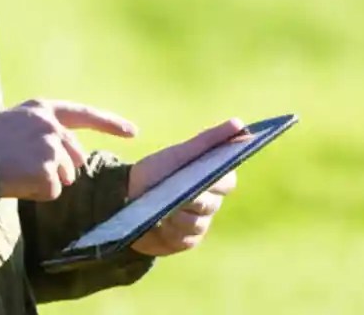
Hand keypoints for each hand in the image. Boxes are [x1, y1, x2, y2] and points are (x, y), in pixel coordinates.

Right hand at [0, 99, 136, 201]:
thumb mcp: (14, 124)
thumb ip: (43, 133)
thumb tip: (72, 161)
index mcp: (42, 109)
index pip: (84, 114)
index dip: (110, 123)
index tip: (132, 131)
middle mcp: (50, 125)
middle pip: (75, 157)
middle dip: (62, 171)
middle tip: (26, 170)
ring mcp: (51, 147)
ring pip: (65, 178)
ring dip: (45, 183)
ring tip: (14, 172)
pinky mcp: (47, 170)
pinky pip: (52, 193)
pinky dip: (36, 194)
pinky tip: (15, 182)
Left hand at [128, 118, 244, 256]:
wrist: (124, 200)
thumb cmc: (156, 173)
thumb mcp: (180, 154)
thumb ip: (209, 140)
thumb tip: (239, 123)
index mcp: (212, 177)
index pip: (227, 179)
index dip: (219, 179)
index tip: (207, 176)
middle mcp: (211, 202)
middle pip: (212, 202)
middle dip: (194, 197)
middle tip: (180, 193)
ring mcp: (200, 222)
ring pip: (198, 220)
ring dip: (180, 214)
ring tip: (163, 208)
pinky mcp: (187, 241)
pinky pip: (186, 237)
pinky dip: (171, 228)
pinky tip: (160, 223)